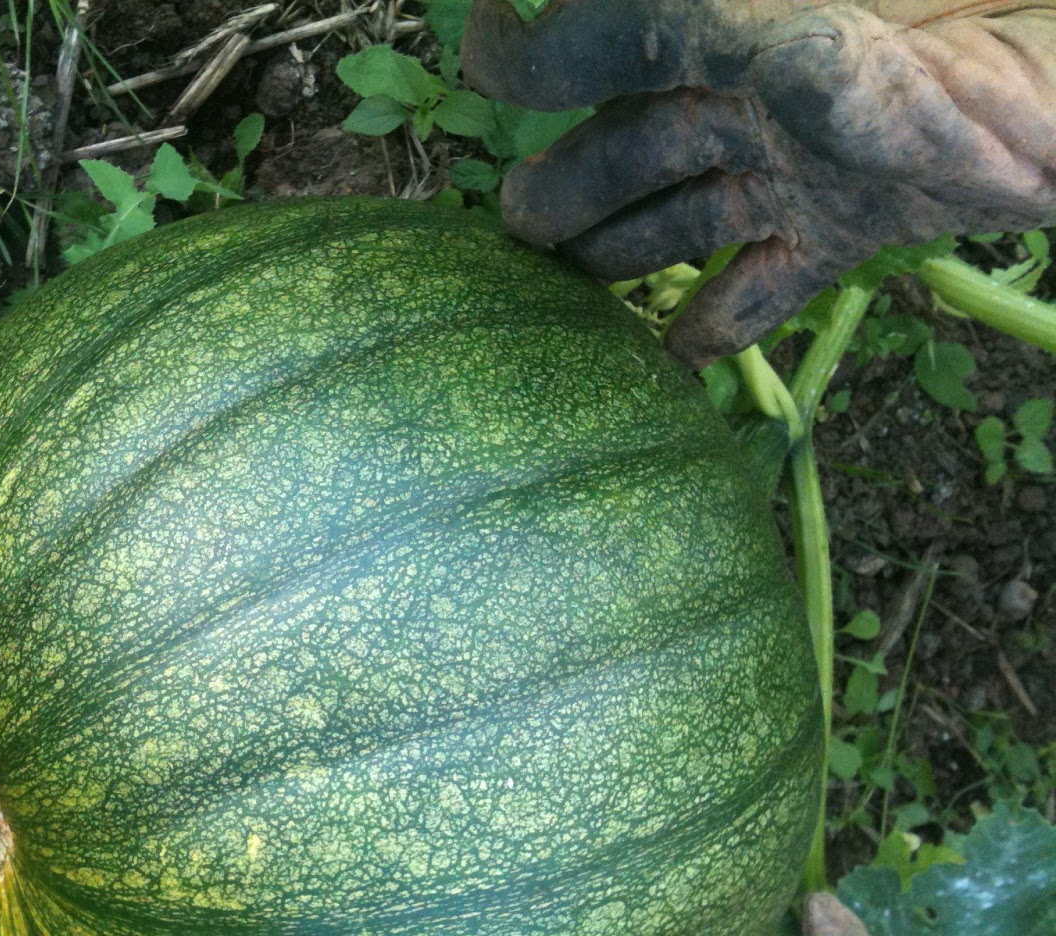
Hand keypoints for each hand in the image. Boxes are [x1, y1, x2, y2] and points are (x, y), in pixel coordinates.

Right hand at [460, 0, 1055, 365]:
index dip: (530, 51)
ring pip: (678, 213)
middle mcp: (759, 91)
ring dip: (616, 253)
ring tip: (561, 298)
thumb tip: (587, 54)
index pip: (609, 33)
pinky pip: (760, 282)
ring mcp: (802, 164)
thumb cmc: (1003, 57)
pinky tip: (666, 356)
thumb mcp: (858, 54)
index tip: (478, 61)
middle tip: (514, 233)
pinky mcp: (848, 227)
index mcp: (744, 23)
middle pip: (629, 140)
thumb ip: (749, 53)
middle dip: (565, 183)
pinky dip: (711, 322)